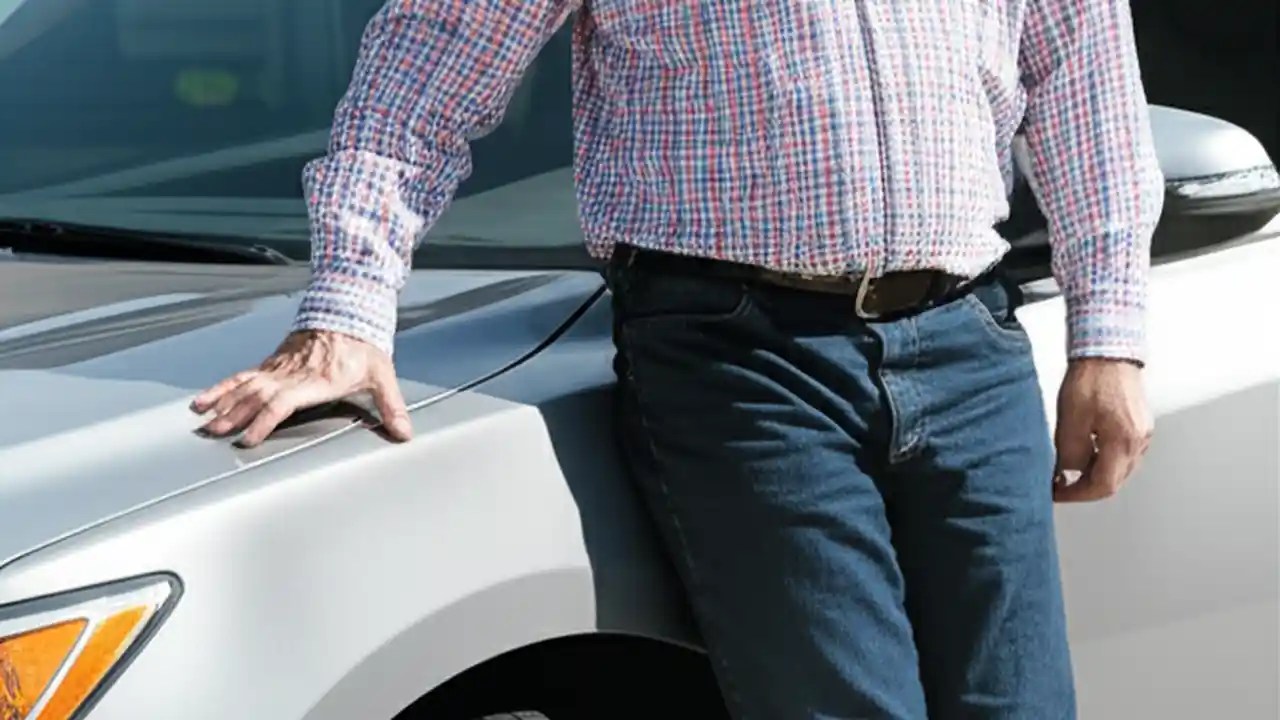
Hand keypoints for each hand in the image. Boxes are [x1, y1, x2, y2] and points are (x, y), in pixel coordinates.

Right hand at [190, 330, 411, 447]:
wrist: (349, 310)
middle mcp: (293, 374)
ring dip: (223, 404)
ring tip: (203, 420)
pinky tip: (204, 398)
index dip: (265, 420)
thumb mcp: (382, 375)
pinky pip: (242, 376)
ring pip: (245, 385)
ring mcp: (279, 368)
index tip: (248, 438)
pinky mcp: (273, 363)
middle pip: (257, 395)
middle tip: (214, 433)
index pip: (284, 402)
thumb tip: (405, 432)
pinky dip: (222, 388)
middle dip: (234, 415)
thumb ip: (392, 406)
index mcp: (317, 380)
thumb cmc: (364, 347)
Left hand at [1053, 358, 1153, 502]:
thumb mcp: (1071, 421)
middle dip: (1085, 487)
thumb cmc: (1091, 380)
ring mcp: (1143, 433)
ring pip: (1120, 468)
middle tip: (1060, 484)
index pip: (1103, 486)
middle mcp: (1139, 442)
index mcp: (1123, 443)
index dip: (1077, 494)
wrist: (1108, 352)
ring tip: (1069, 469)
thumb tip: (1065, 477)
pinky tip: (1086, 452)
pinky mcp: (1141, 424)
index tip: (1057, 493)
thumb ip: (1070, 455)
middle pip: (1114, 480)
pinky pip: (1124, 453)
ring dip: (1095, 474)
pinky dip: (1104, 459)